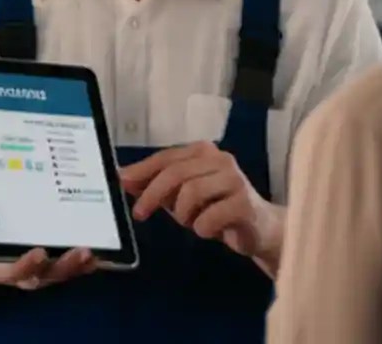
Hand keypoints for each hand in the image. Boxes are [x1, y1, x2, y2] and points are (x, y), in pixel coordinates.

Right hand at [0, 173, 97, 289]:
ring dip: (78, 263)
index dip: (20, 266)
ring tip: (97, 248)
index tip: (36, 255)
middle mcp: (10, 266)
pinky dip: (83, 258)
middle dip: (61, 267)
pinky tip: (102, 243)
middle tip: (81, 252)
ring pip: (58, 272)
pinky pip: (66, 262)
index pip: (3, 270)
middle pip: (40, 276)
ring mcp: (30, 265)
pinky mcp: (45, 258)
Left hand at [118, 142, 283, 267]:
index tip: (122, 184)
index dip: (142, 171)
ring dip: (184, 215)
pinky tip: (210, 229)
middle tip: (140, 214)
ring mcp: (235, 180)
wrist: (260, 228)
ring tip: (192, 222)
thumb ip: (155, 186)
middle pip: (176, 173)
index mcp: (203, 152)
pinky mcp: (245, 204)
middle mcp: (221, 159)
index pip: (166, 157)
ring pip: (191, 193)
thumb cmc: (216, 208)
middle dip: (153, 195)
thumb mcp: (180, 196)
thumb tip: (123, 178)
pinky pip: (209, 217)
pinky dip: (202, 228)